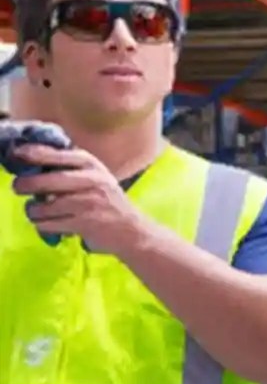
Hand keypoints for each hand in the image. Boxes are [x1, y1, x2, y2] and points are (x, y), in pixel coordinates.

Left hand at [9, 144, 149, 255]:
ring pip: (44, 206)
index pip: (58, 155)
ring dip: (34, 210)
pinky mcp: (84, 224)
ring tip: (36, 211)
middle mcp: (92, 181)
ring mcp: (88, 203)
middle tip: (18, 187)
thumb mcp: (95, 176)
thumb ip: (70, 167)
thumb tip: (31, 157)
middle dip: (25, 184)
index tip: (18, 153)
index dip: (35, 153)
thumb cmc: (107, 201)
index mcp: (92, 165)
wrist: (132, 230)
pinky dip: (43, 224)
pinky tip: (48, 223)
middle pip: (46, 180)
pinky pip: (48, 224)